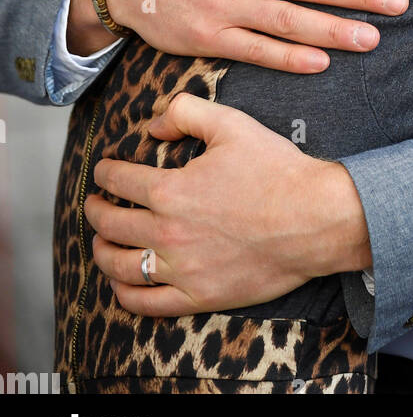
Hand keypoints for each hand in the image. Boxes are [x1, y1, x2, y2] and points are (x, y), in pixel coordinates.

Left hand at [86, 91, 372, 316]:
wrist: (314, 218)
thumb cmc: (276, 170)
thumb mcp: (232, 124)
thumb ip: (186, 112)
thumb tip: (153, 125)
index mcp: (171, 190)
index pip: (119, 181)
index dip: (105, 172)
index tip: (103, 170)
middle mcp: (167, 233)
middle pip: (111, 224)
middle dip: (96, 211)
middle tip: (94, 204)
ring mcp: (182, 268)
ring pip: (120, 266)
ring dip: (101, 252)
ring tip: (100, 243)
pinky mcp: (198, 296)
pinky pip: (146, 303)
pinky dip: (124, 295)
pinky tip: (121, 284)